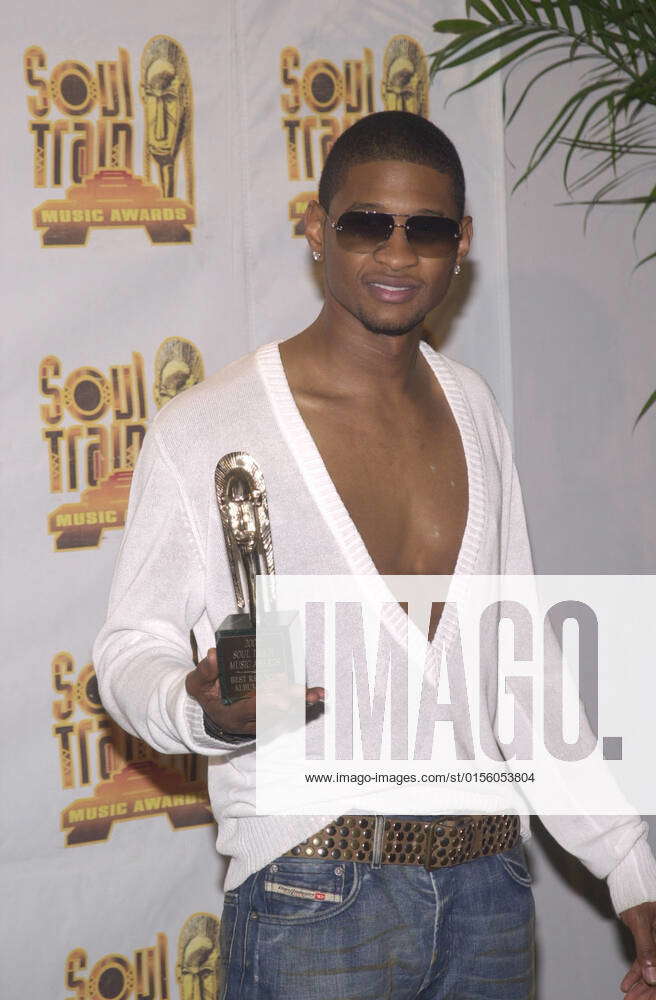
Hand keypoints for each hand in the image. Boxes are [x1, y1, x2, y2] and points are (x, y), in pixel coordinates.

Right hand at [185, 648, 324, 736]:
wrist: (214, 714)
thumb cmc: (207, 697)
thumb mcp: (197, 685)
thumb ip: (204, 671)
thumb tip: (213, 654)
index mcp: (231, 715)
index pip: (250, 710)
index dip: (265, 704)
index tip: (279, 698)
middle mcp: (249, 722)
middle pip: (274, 713)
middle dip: (290, 702)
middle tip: (305, 693)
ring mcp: (262, 721)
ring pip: (285, 712)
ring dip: (300, 702)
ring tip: (316, 694)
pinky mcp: (272, 717)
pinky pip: (290, 710)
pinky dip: (302, 702)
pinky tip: (317, 694)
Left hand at [620, 901, 655, 994]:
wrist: (627, 876)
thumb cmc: (636, 893)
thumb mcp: (640, 922)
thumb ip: (647, 949)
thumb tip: (652, 977)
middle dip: (648, 991)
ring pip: (652, 969)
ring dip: (641, 985)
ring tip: (628, 997)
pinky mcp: (649, 940)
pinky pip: (645, 961)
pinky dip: (636, 973)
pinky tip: (627, 985)